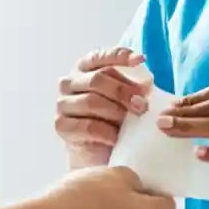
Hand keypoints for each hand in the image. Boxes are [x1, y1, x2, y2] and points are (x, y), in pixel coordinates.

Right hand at [55, 47, 151, 168]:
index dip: (120, 56)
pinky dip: (107, 132)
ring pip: (92, 102)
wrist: (99, 153)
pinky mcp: (61, 125)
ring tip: (131, 122)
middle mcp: (69, 82)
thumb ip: (133, 88)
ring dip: (116, 112)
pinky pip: (88, 126)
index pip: (100, 56)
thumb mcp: (126, 99)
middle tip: (142, 104)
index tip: (141, 60)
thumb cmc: (114, 120)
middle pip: (98, 79)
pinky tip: (117, 137)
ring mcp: (62, 103)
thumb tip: (147, 85)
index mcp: (84, 68)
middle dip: (123, 91)